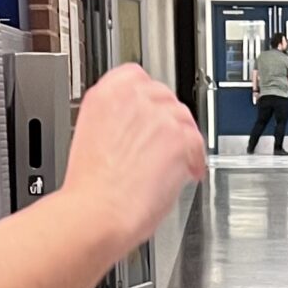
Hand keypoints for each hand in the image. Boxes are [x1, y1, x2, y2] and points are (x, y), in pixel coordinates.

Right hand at [64, 64, 205, 255]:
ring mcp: (158, 116)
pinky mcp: (178, 139)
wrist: (96, 211)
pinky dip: (195, 160)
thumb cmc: (90, 189)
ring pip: (184, 120)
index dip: (149, 98)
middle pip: (165, 98)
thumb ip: (116, 124)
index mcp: (106, 94)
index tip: (152, 111)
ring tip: (179, 162)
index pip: (137, 76)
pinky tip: (188, 173)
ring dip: (184, 141)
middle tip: (167, 144)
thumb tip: (135, 132)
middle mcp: (133, 98)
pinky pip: (197, 143)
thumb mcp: (91, 138)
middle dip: (168, 121)